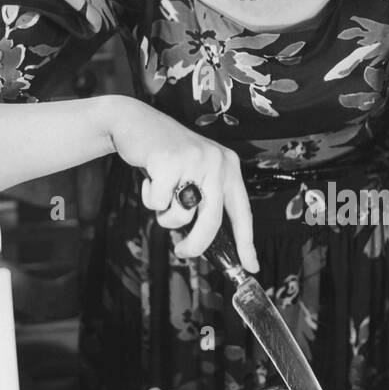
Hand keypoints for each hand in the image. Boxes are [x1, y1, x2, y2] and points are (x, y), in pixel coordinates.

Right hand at [107, 97, 257, 268]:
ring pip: (181, 214)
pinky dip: (150, 197)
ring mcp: (195, 160)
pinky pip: (159, 202)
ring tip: (160, 191)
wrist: (136, 122)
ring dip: (164, 214)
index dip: (247, 242)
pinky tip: (150, 176)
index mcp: (229, 167)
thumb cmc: (166, 157)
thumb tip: (205, 241)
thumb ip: (204, 200)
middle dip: (196, 244)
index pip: (243, 212)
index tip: (252, 267)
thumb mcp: (194, 174)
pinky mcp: (170, 161)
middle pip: (212, 221)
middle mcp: (218, 162)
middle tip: (182, 252)